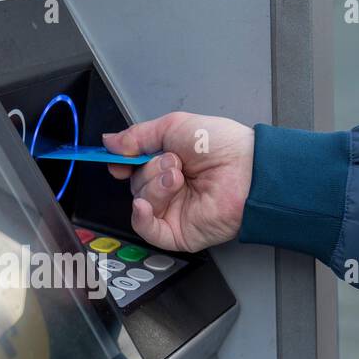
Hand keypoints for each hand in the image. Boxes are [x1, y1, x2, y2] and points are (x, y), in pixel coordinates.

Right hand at [103, 112, 253, 252]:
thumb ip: (138, 135)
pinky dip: (141, 217)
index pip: (133, 166)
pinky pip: (147, 230)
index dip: (123, 163)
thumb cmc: (223, 146)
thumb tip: (111, 142)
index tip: (119, 160)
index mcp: (168, 161)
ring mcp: (173, 210)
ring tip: (178, 177)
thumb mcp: (174, 126)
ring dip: (155, 187)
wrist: (247, 170)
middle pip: (136, 183)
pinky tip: (143, 205)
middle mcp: (170, 187)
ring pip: (141, 202)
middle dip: (150, 170)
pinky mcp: (178, 232)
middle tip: (173, 163)